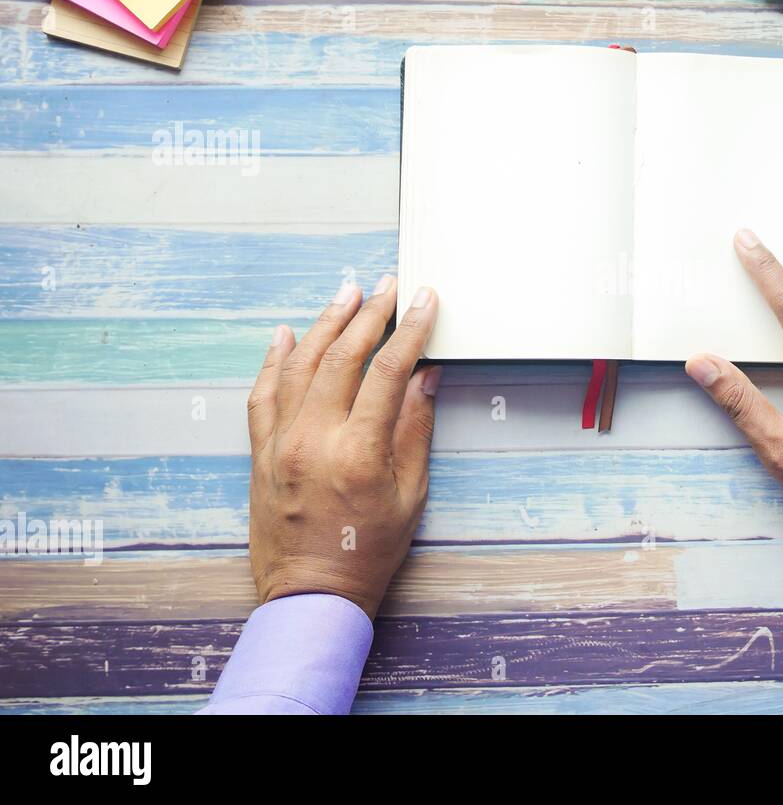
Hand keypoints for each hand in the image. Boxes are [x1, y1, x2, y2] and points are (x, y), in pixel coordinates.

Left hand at [246, 276, 440, 618]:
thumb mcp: (410, 495)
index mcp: (359, 451)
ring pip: (299, 365)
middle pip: (342, 357)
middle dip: (369, 314)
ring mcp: (281, 443)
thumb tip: (425, 377)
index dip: (409, 329)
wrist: (311, 593)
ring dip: (325, 324)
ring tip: (346, 293)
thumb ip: (415, 431)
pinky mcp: (261, 452)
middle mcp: (315, 439)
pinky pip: (263, 394)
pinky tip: (285, 334)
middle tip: (387, 285)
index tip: (422, 300)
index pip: (388, 371)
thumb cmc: (368, 551)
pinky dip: (274, 359)